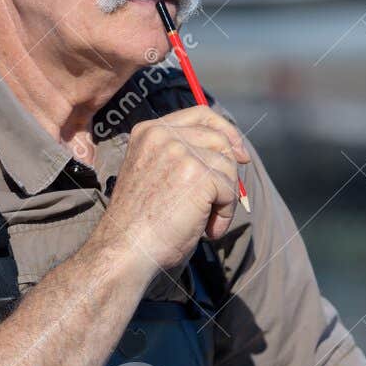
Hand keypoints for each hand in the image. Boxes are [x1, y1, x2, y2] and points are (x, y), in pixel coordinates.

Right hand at [103, 105, 250, 274]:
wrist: (125, 251)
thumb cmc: (141, 224)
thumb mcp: (156, 175)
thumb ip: (183, 157)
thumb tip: (235, 152)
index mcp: (149, 131)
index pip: (200, 114)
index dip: (226, 132)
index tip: (240, 153)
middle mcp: (163, 135)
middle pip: (221, 140)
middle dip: (229, 172)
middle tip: (219, 203)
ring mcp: (180, 152)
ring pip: (228, 166)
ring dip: (225, 199)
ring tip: (204, 222)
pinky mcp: (198, 174)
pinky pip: (230, 191)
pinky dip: (224, 215)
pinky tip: (205, 231)